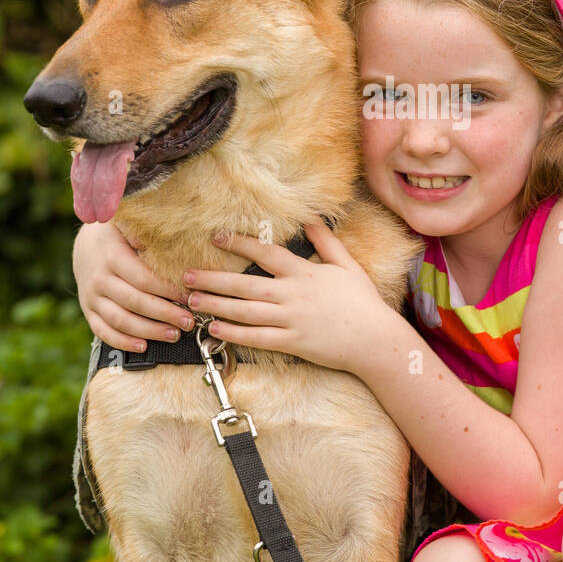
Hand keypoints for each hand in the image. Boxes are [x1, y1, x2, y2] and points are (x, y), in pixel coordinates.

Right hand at [72, 220, 195, 352]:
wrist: (86, 246)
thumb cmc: (119, 235)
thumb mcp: (129, 225)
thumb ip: (144, 232)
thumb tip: (161, 239)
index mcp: (112, 256)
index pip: (144, 278)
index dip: (168, 290)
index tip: (189, 296)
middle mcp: (100, 279)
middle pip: (135, 302)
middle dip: (165, 314)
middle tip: (188, 321)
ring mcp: (92, 297)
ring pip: (120, 320)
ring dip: (149, 331)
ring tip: (174, 335)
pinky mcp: (88, 311)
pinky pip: (103, 331)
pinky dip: (122, 342)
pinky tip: (143, 346)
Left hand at [183, 219, 389, 371]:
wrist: (375, 339)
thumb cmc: (363, 302)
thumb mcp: (347, 265)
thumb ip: (327, 241)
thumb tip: (311, 219)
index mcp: (304, 272)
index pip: (265, 253)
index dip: (239, 243)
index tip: (217, 237)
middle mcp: (293, 294)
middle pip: (245, 285)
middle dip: (214, 279)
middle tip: (188, 275)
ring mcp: (291, 320)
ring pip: (246, 312)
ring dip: (216, 306)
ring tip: (193, 301)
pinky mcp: (292, 343)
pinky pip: (257, 338)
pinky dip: (234, 334)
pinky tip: (215, 329)